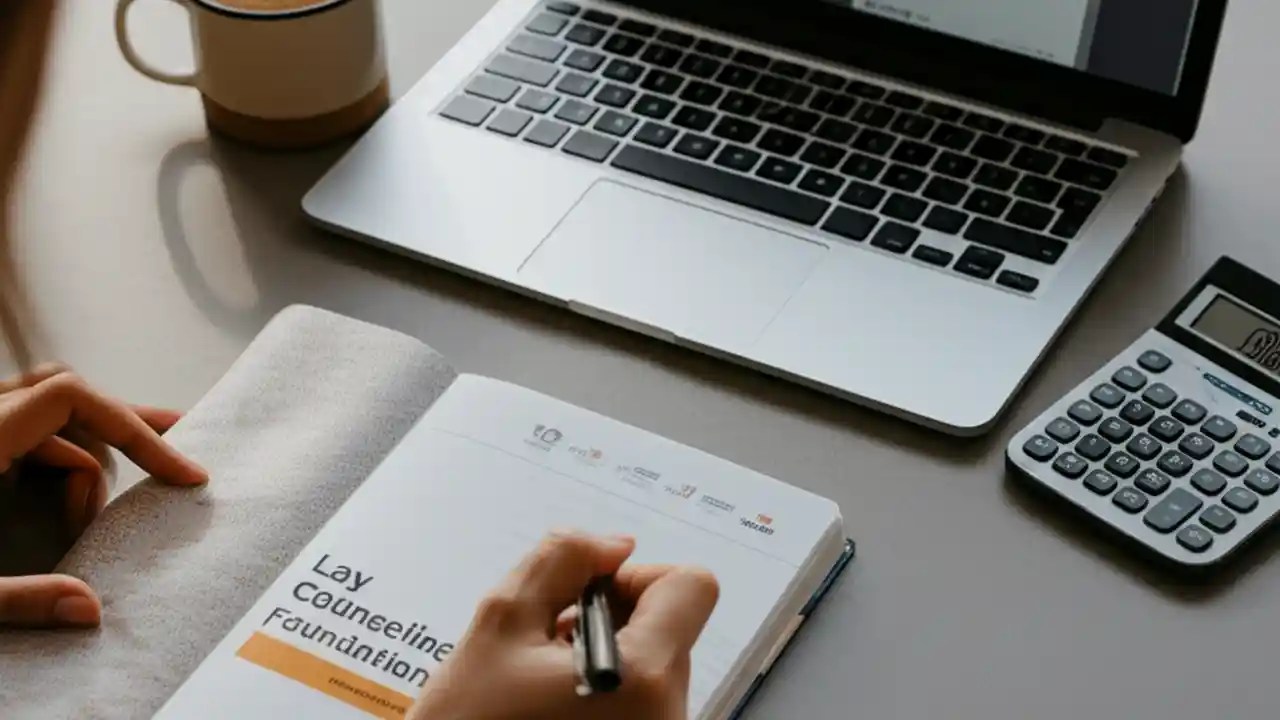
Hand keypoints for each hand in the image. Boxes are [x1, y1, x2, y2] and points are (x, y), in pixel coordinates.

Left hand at [0, 364, 206, 628]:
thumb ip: (19, 597)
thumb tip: (90, 611)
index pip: (73, 397)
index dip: (135, 430)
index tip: (179, 474)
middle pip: (69, 393)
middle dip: (129, 433)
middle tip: (181, 467)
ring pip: (47, 406)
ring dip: (89, 448)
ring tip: (126, 491)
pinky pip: (24, 426)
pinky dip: (57, 457)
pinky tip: (72, 502)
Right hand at [410, 531, 718, 719]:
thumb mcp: (499, 626)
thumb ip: (560, 562)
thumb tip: (613, 546)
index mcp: (645, 677)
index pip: (691, 586)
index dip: (635, 577)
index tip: (584, 600)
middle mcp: (670, 715)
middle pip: (670, 628)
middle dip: (611, 620)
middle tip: (546, 649)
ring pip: (654, 667)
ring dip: (604, 659)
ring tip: (543, 687)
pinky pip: (645, 703)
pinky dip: (606, 694)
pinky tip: (554, 711)